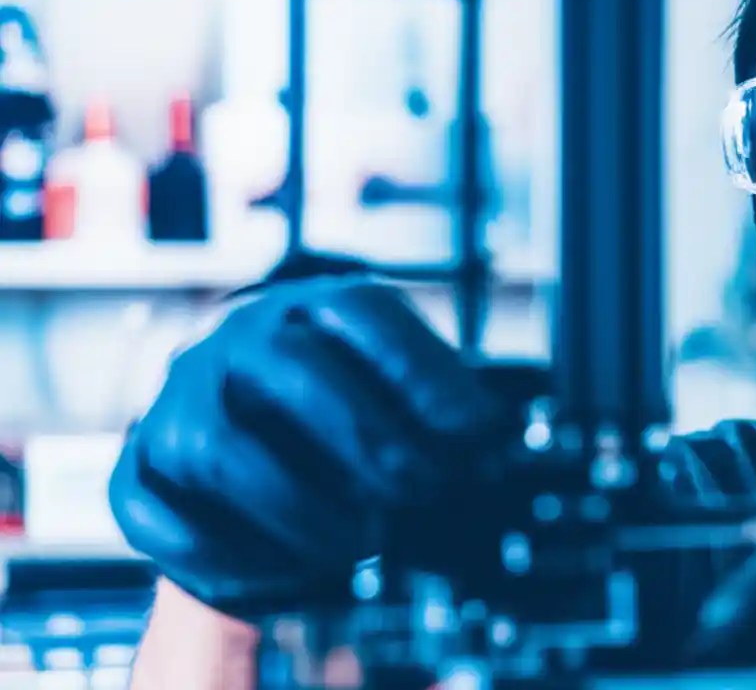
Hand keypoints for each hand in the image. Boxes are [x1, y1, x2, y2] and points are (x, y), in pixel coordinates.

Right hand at [109, 276, 512, 617]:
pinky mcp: (135, 474)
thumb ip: (450, 409)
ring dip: (303, 512)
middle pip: (294, 374)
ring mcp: (175, 403)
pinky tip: (289, 571)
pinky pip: (162, 519)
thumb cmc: (345, 412)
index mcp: (312, 307)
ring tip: (363, 543)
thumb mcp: (400, 388)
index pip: (365, 316)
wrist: (244, 434)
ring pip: (219, 452)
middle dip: (372, 444)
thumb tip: (499, 440)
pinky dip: (232, 558)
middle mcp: (235, 340)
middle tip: (424, 491)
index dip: (428, 375)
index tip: (480, 432)